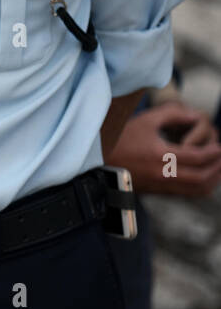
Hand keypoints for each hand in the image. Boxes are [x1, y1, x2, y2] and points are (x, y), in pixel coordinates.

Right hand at [106, 102, 220, 195]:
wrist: (100, 162)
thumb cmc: (122, 139)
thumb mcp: (145, 120)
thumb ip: (172, 114)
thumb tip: (194, 116)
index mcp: (160, 155)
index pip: (196, 157)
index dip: (213, 152)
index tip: (219, 147)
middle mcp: (163, 174)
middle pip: (201, 176)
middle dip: (217, 167)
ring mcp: (161, 186)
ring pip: (197, 189)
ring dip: (213, 180)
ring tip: (218, 168)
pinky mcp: (159, 192)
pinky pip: (189, 194)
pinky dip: (202, 188)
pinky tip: (205, 178)